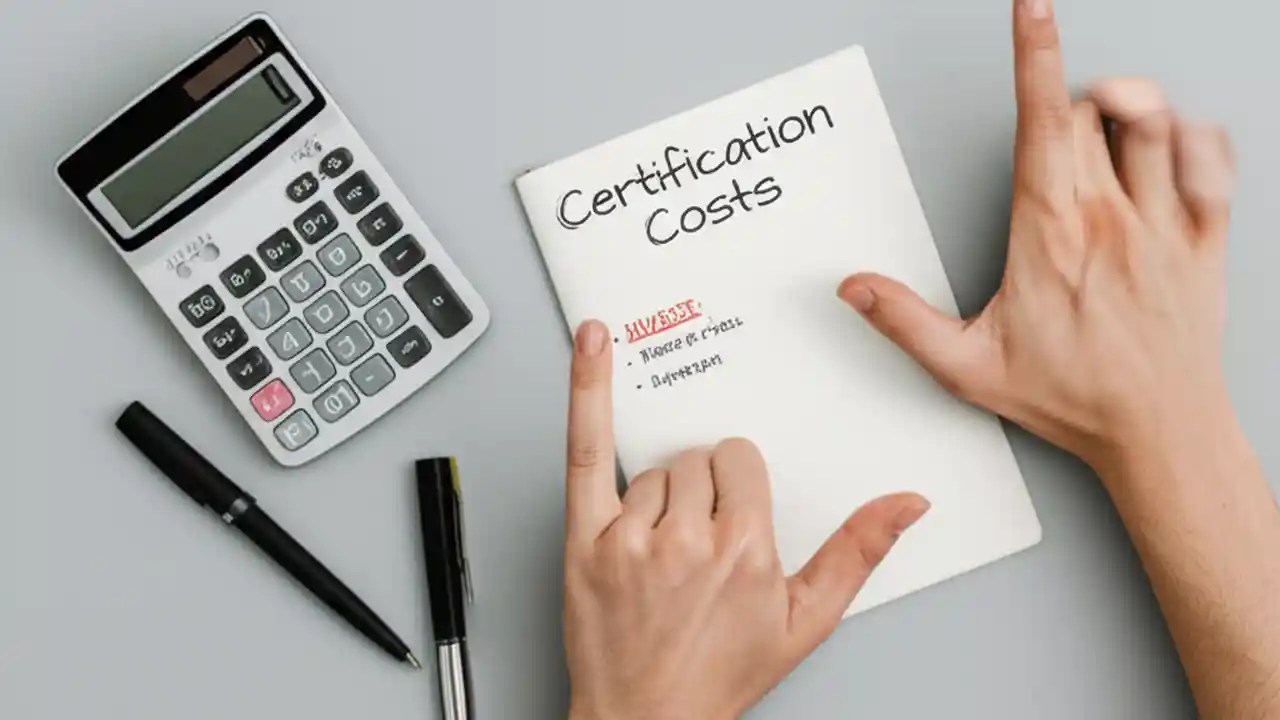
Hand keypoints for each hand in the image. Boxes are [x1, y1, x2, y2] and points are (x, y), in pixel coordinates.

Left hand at [562, 320, 928, 719]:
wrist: (647, 718)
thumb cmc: (721, 673)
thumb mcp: (807, 622)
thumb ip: (858, 551)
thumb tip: (907, 501)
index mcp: (746, 546)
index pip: (739, 460)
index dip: (736, 487)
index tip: (730, 518)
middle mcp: (688, 536)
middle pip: (696, 460)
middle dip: (700, 491)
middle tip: (695, 544)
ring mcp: (630, 535)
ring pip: (652, 468)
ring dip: (657, 496)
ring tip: (660, 554)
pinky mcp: (583, 538)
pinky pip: (586, 447)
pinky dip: (588, 388)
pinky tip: (593, 343)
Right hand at [837, 0, 1236, 470]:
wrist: (1160, 430)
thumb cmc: (1071, 398)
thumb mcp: (969, 368)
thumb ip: (905, 322)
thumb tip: (854, 287)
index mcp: (1050, 236)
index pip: (1041, 124)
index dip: (1036, 57)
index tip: (1033, 10)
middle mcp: (1110, 218)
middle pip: (1093, 113)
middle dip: (1069, 99)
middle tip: (1051, 130)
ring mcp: (1163, 224)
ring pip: (1154, 121)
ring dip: (1127, 105)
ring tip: (1104, 123)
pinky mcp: (1204, 238)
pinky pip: (1211, 158)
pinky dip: (1192, 135)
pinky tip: (1167, 148)